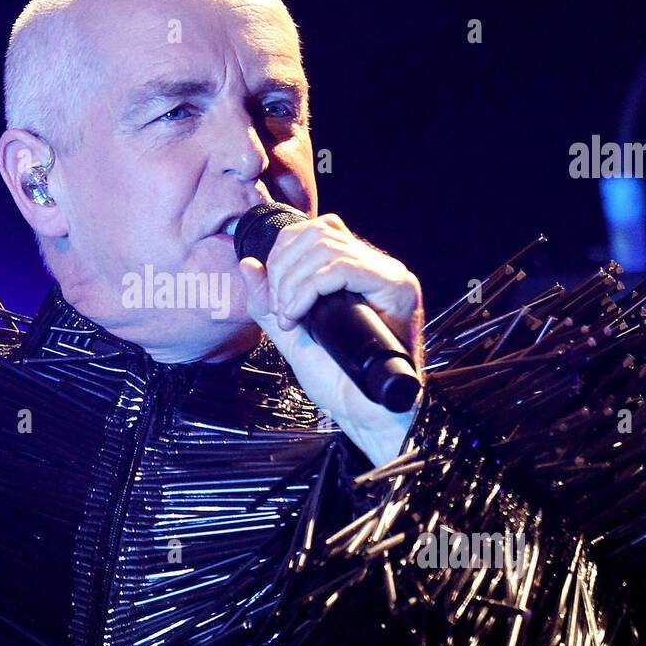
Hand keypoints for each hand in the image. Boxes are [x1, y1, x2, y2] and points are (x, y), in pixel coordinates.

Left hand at [238, 213, 423, 467]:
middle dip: (283, 268)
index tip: (274, 299)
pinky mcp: (397, 289)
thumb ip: (268, 302)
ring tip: (289, 316)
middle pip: (318, 232)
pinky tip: (299, 315)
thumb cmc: (336, 380)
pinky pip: (344, 268)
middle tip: (279, 310)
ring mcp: (388, 275)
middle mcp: (375, 266)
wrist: (364, 415)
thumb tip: (248, 264)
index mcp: (354, 270)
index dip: (282, 254)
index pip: (314, 230)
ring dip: (293, 281)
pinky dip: (310, 288)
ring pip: (327, 247)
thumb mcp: (290, 335)